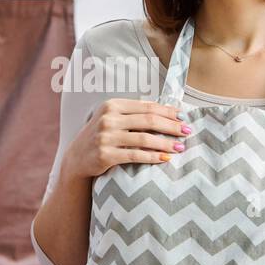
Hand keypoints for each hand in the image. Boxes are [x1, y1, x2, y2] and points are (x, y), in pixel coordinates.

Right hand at [63, 98, 188, 180]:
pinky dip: (153, 156)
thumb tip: (167, 111)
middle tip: (187, 131)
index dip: (167, 111)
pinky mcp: (106, 155)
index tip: (183, 117)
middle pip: (149, 120)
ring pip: (144, 138)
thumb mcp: (113, 119)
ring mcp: (106, 137)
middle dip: (171, 126)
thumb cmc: (101, 136)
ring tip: (180, 147)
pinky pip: (136, 155)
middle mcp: (108, 118)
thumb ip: (134, 114)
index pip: (147, 106)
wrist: (77, 158)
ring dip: (166, 143)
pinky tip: (166, 158)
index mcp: (112, 105)